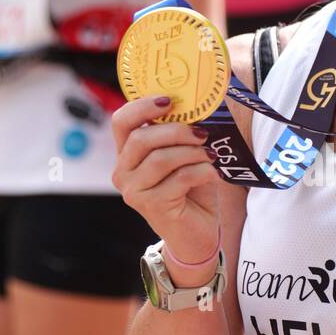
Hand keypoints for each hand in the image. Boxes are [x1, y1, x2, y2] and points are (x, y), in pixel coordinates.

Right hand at [112, 98, 220, 275]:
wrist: (196, 234)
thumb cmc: (191, 191)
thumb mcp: (185, 156)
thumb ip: (181, 135)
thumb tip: (198, 105)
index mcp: (128, 155)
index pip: (122, 122)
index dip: (142, 106)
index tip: (169, 101)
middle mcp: (123, 172)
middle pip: (141, 138)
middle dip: (176, 131)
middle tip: (202, 133)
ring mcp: (134, 191)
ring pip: (160, 158)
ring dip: (192, 153)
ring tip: (211, 155)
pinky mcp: (151, 206)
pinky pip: (179, 178)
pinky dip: (201, 171)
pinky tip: (213, 174)